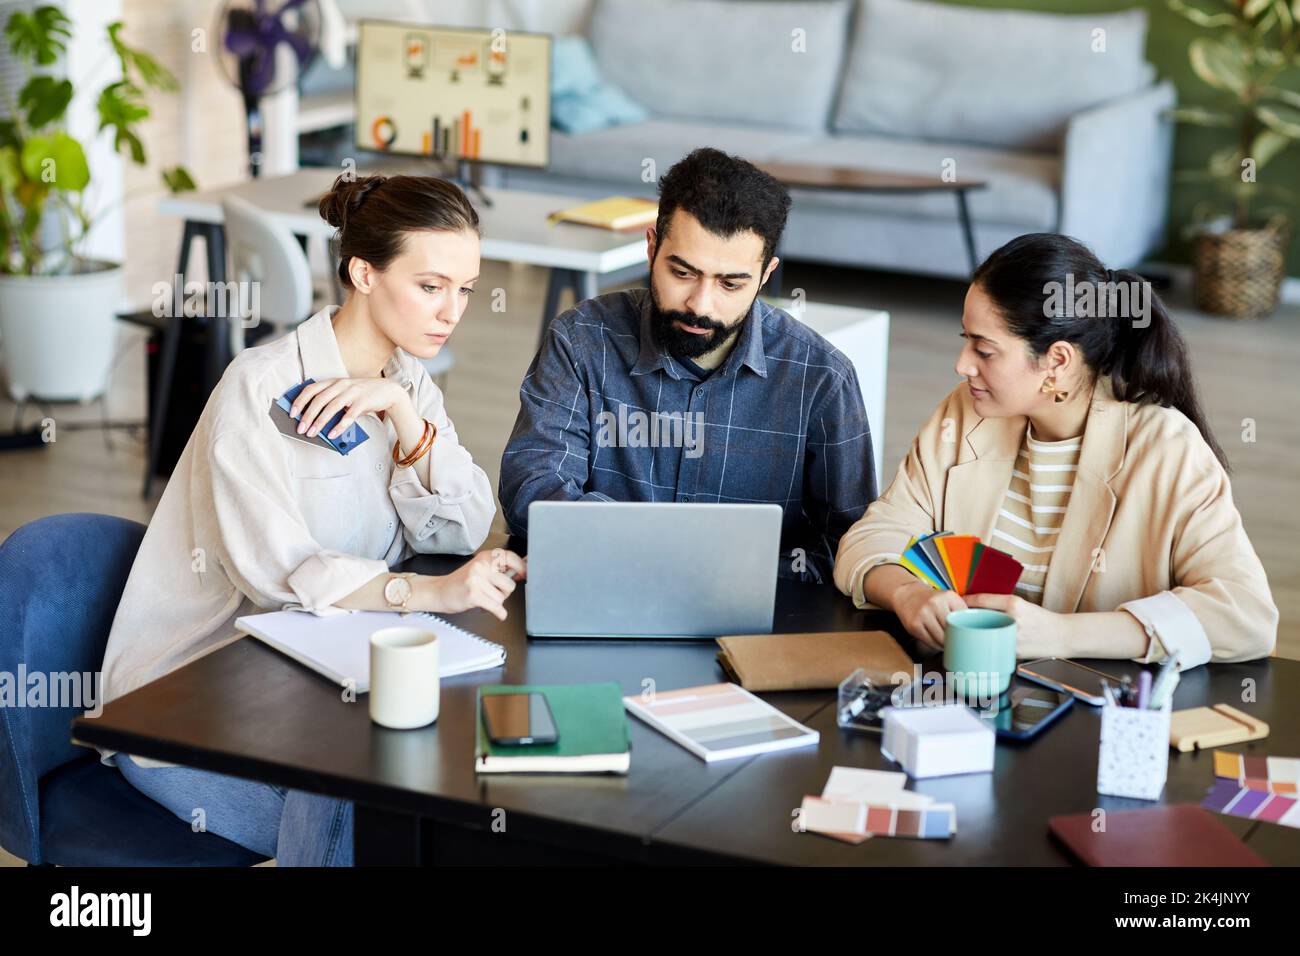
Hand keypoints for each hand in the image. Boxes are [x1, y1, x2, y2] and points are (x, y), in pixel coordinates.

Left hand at [290, 377, 409, 440]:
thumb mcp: (345, 394)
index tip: (292, 413)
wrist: (389, 391)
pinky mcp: (364, 402)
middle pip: (320, 399)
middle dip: (308, 415)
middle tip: (301, 429)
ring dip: (320, 422)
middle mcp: (342, 384)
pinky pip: (349, 415)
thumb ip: (332, 402)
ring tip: (313, 434)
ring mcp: (353, 392)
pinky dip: (340, 426)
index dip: (300, 401)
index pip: (312, 389)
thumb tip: (315, 421)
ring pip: (332, 407)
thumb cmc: (363, 395)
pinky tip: (333, 434)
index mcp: (334, 381)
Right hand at [430, 548, 526, 621]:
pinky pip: (496, 607)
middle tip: (491, 592)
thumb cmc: (461, 582)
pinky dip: (499, 613)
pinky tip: (497, 612)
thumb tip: (521, 573)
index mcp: (485, 557)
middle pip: (510, 584)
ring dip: (496, 602)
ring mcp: (477, 580)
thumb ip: (499, 570)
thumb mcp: (480, 569)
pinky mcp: (474, 595)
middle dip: (504, 592)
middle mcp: (481, 566)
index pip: (510, 557)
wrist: (439, 591)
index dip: (521, 567)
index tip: (525, 574)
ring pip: (502, 597)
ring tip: (484, 598)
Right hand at [892, 580, 966, 652]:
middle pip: (953, 630)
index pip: (964, 619)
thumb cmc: (933, 600)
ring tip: (949, 645)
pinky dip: (936, 645)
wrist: (907, 594)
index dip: (967, 630)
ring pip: (941, 639)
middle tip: (960, 644)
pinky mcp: (914, 625)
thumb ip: (961, 612)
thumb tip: (975, 633)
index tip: (970, 637)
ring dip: (946, 645)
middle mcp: (935, 603)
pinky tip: (938, 643)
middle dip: (957, 639)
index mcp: (949, 596)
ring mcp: (923, 614)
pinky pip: (930, 641)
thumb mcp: (948, 599)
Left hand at [964, 592, 1066, 658]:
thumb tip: (978, 605)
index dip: (966, 600)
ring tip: (974, 630)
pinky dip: (988, 643)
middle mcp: (1011, 619)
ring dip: (975, 631)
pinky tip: (987, 642)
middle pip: (979, 617)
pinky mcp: (1012, 651)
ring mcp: (1011, 637)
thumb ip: (1002, 605)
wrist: (1063, 636)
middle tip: (962, 617)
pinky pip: (994, 645)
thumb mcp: (1023, 605)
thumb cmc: (1043, 620)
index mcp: (1013, 604)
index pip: (981, 600)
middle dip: (968, 617)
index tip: (960, 601)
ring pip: (983, 632)